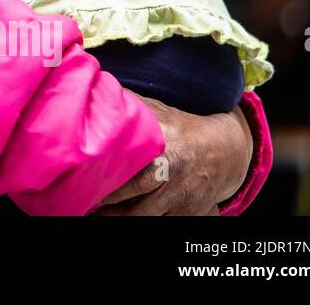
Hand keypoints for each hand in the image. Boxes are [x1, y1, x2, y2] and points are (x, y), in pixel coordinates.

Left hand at [91, 96, 252, 214]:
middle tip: (83, 198)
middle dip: (107, 197)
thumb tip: (100, 88)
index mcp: (164, 145)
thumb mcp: (162, 112)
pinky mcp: (187, 212)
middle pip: (134, 190)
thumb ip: (134, 105)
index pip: (132, 162)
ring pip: (143, 213)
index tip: (84, 174)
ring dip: (116, 215)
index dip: (107, 172)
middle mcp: (173, 172)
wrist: (226, 151)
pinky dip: (136, 222)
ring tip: (93, 212)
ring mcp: (180, 196)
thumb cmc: (185, 129)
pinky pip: (159, 222)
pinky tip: (116, 218)